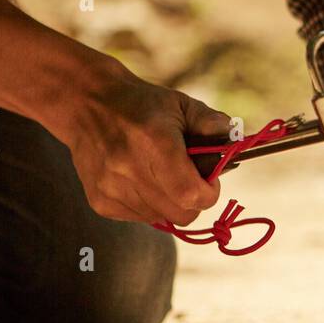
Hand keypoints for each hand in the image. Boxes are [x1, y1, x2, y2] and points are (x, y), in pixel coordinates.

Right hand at [58, 70, 229, 224]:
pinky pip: (140, 218)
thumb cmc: (141, 105)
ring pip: (161, 218)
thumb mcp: (182, 105)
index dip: (208, 193)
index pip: (191, 194)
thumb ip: (213, 124)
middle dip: (193, 201)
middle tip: (188, 179)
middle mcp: (129, 168)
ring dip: (169, 202)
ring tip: (159, 174)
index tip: (208, 181)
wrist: (86, 104)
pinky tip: (140, 179)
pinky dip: (148, 204)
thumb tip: (236, 143)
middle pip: (181, 214)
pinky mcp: (100, 202)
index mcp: (155, 142)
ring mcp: (111, 188)